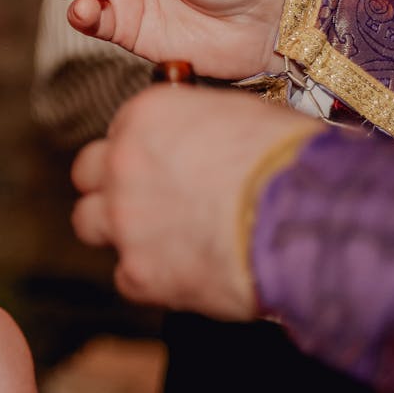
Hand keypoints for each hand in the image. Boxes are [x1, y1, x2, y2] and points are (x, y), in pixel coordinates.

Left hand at [71, 84, 320, 319]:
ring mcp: (125, 218)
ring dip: (117, 231)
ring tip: (158, 240)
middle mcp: (123, 162)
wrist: (306, 217)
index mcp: (145, 116)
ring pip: (88, 223)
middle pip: (87, 174)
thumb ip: (194, 127)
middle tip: (142, 201)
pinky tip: (185, 274)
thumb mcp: (238, 115)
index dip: (138, 153)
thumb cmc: (289, 160)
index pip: (117, 133)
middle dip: (109, 187)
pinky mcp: (139, 272)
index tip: (157, 167)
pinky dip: (150, 279)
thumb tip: (197, 140)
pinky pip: (126, 277)